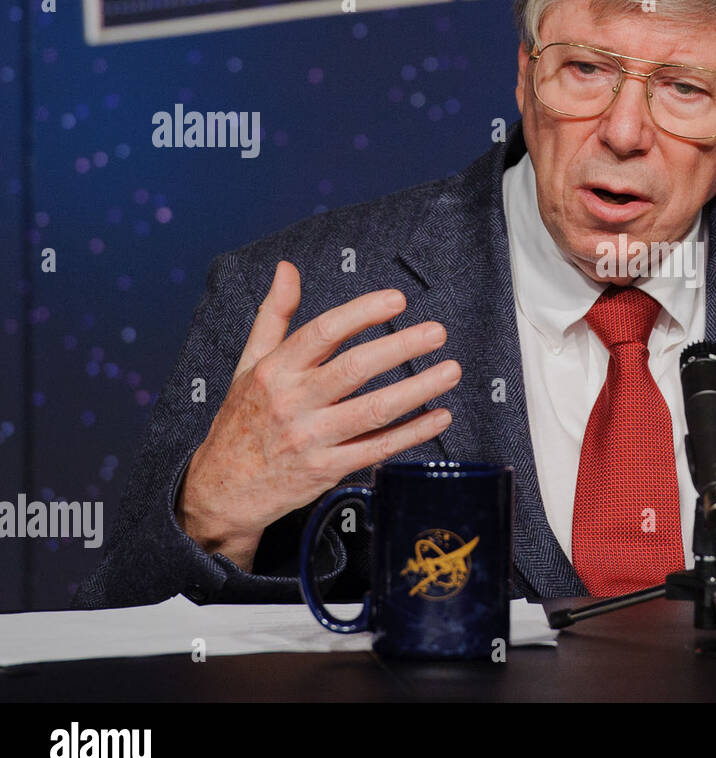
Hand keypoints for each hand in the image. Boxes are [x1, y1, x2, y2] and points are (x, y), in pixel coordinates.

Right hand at [177, 260, 460, 568]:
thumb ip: (274, 315)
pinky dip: (413, 433)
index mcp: (275, 370)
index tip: (397, 300)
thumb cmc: (241, 420)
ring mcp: (311, 439)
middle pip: (354, 369)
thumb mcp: (249, 364)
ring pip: (373, 411)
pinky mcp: (327, 470)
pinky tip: (440, 416)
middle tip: (437, 332)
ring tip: (451, 371)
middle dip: (401, 347)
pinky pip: (378, 449)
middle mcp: (293, 403)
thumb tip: (287, 268)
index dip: (363, 313)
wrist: (221, 489)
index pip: (323, 332)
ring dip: (418, 389)